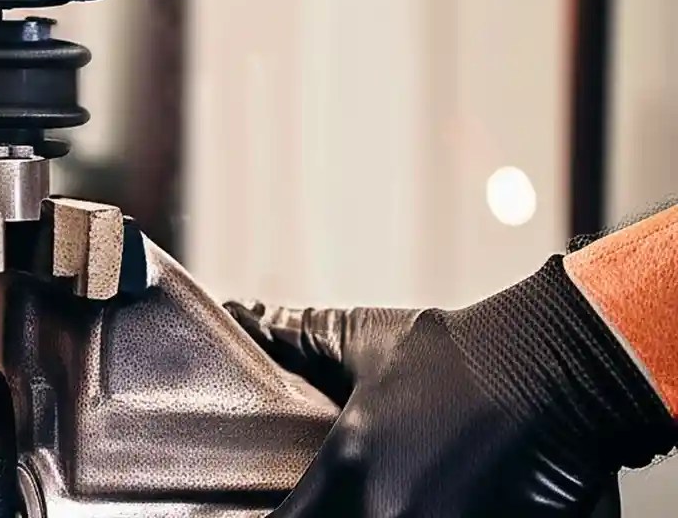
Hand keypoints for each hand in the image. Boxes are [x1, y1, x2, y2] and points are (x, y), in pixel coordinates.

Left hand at [226, 255, 676, 516]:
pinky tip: (438, 502)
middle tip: (345, 500)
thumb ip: (302, 338)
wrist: (562, 366)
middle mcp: (388, 515)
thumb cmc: (465, 351)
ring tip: (397, 498)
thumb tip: (249, 315)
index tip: (274, 511)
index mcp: (347, 470)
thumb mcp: (368, 340)